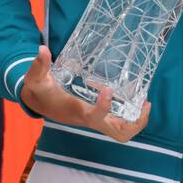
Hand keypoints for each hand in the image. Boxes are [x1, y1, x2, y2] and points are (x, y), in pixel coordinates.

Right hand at [19, 45, 151, 141]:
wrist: (39, 103)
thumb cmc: (41, 91)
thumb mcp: (37, 77)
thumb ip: (40, 64)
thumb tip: (42, 49)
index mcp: (76, 111)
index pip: (93, 117)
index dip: (103, 107)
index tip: (107, 89)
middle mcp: (89, 119)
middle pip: (117, 133)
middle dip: (134, 123)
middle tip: (145, 104)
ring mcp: (96, 120)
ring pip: (121, 131)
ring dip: (136, 121)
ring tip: (146, 102)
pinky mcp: (99, 116)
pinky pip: (119, 122)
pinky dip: (131, 114)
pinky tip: (133, 96)